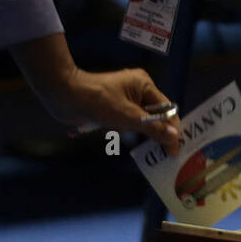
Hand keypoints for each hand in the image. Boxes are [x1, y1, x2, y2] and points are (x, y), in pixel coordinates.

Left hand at [49, 66, 183, 155]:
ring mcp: (122, 100)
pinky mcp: (110, 109)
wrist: (65, 95)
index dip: (172, 129)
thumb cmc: (100, 101)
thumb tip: (174, 138)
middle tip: (166, 156)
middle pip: (154, 115)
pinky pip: (124, 123)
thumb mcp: (129, 116)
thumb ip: (153, 128)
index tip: (175, 150)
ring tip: (149, 154)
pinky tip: (124, 143)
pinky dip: (125, 133)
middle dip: (158, 134)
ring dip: (140, 135)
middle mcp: (136, 90)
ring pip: (139, 121)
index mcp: (144, 84)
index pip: (166, 108)